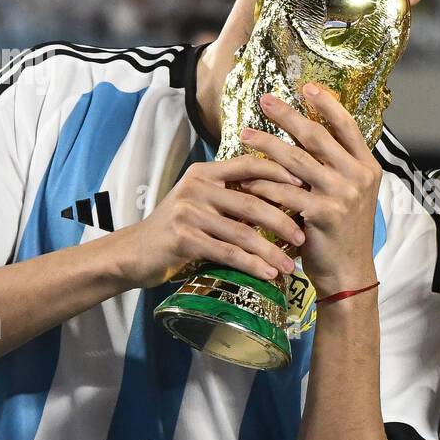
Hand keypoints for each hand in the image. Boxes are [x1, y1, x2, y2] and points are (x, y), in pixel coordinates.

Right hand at [114, 157, 306, 288]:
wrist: (134, 253)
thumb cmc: (175, 229)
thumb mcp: (200, 202)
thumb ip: (228, 196)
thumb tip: (276, 200)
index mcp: (204, 173)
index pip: (249, 164)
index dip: (279, 172)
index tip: (305, 186)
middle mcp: (196, 187)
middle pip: (251, 201)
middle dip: (282, 220)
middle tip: (304, 237)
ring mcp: (189, 212)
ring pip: (242, 232)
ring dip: (270, 251)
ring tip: (291, 266)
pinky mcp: (183, 239)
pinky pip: (227, 252)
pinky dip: (251, 265)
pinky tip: (268, 274)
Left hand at [239, 84, 381, 296]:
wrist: (349, 273)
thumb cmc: (344, 233)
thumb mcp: (351, 195)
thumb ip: (336, 168)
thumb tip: (306, 137)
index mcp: (368, 167)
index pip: (348, 126)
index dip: (327, 103)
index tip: (306, 86)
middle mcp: (358, 177)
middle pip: (317, 136)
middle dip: (288, 115)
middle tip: (265, 101)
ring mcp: (342, 194)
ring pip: (296, 160)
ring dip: (266, 145)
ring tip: (245, 135)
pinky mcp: (322, 213)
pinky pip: (285, 192)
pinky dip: (263, 185)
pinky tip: (247, 181)